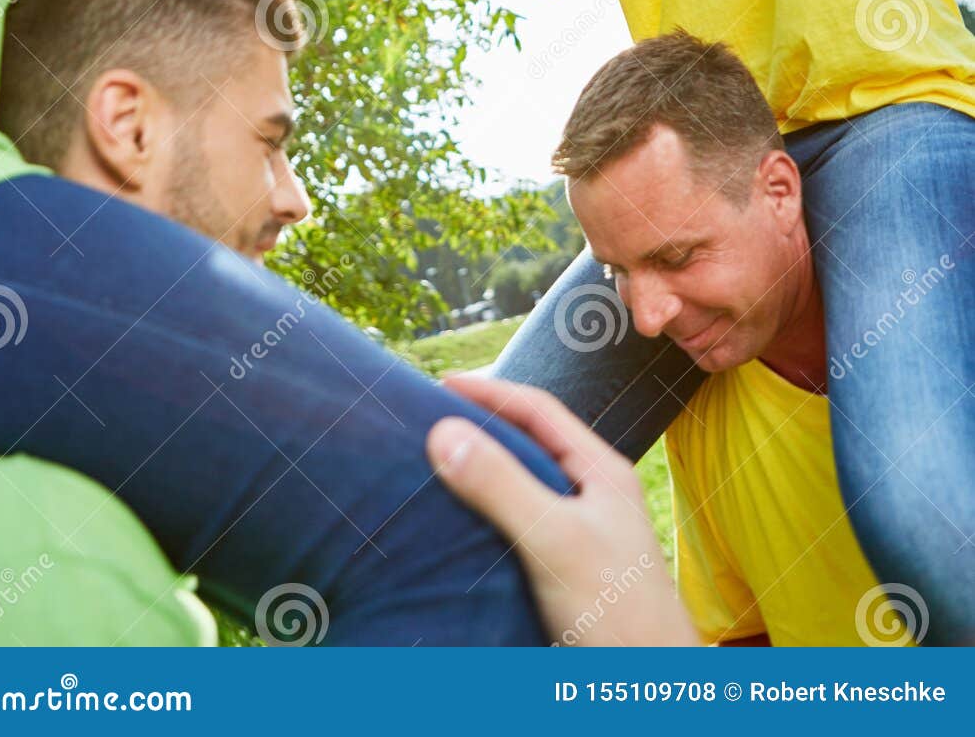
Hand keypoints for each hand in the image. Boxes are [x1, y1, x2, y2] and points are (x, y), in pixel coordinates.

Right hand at [426, 374, 698, 647]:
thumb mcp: (555, 539)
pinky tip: (456, 527)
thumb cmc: (619, 614)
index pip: (540, 411)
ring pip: (521, 487)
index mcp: (602, 472)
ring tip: (434, 468)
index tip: (439, 385)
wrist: (647, 692)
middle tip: (430, 421)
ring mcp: (579, 536)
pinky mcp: (563, 573)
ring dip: (480, 473)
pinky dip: (484, 517)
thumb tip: (443, 431)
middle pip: (529, 445)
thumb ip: (502, 485)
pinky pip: (516, 528)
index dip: (490, 393)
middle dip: (481, 428)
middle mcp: (592, 496)